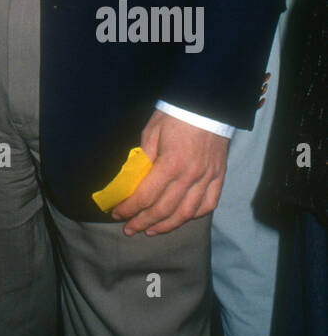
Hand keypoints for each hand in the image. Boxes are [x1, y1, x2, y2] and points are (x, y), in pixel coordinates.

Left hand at [110, 109, 228, 236]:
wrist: (206, 105)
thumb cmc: (175, 115)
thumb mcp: (151, 132)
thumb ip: (143, 158)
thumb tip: (132, 180)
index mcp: (171, 164)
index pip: (146, 196)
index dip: (129, 208)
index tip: (116, 214)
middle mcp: (190, 176)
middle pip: (164, 210)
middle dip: (143, 222)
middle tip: (129, 229)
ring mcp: (207, 178)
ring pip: (186, 213)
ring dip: (166, 226)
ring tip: (150, 231)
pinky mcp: (218, 177)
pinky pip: (207, 205)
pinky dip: (193, 216)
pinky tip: (180, 219)